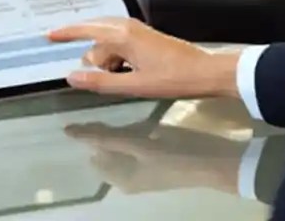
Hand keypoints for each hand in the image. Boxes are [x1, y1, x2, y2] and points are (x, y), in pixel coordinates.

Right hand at [47, 17, 238, 97]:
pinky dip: (114, 56)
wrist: (206, 72)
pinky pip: (118, 42)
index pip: (85, 30)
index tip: (49, 35)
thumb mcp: (133, 85)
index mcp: (122, 36)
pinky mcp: (144, 36)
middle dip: (92, 58)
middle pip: (95, 38)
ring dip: (106, 60)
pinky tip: (123, 71)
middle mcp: (127, 27)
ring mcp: (137, 30)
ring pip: (107, 41)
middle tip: (100, 79)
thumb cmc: (173, 78)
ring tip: (119, 79)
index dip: (66, 33)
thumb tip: (71, 77)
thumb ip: (100, 82)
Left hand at [64, 120, 244, 194]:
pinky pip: (136, 144)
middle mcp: (130, 178)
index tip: (77, 114)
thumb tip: (69, 133)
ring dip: (116, 129)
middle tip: (94, 104)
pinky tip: (133, 114)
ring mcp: (145, 169)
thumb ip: (104, 139)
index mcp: (123, 180)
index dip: (86, 137)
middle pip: (107, 152)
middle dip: (101, 132)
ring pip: (121, 146)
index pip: (94, 157)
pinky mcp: (157, 158)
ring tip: (109, 105)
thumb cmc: (173, 156)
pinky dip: (131, 131)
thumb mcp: (135, 145)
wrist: (215, 162)